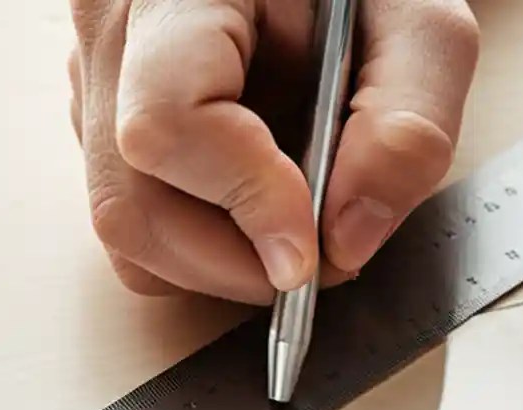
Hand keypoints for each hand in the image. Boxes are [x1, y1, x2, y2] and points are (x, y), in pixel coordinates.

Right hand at [68, 0, 479, 303]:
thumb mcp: (423, 32)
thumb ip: (407, 128)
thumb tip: (349, 237)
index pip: (167, 121)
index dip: (244, 201)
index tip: (311, 246)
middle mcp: (114, 35)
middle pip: (130, 201)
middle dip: (238, 262)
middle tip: (321, 259)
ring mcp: (98, 83)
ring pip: (124, 229)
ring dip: (220, 264)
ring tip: (295, 232)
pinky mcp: (106, 125)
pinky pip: (133, 226)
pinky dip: (202, 250)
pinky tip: (258, 212)